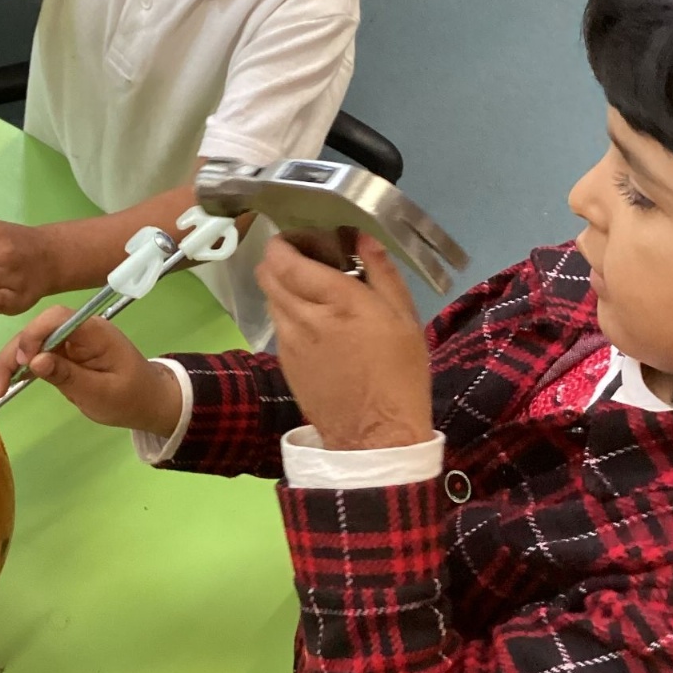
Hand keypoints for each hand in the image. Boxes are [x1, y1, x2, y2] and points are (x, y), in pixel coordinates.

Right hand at [0, 306, 183, 436]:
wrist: (147, 401)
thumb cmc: (131, 396)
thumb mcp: (102, 392)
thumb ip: (69, 375)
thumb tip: (36, 362)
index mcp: (91, 330)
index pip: (55, 319)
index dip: (34, 335)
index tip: (25, 361)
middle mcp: (72, 332)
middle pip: (31, 334)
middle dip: (7, 359)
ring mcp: (62, 344)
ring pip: (23, 349)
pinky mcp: (55, 357)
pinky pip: (26, 362)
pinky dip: (7, 375)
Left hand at [258, 233, 433, 450]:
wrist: (376, 436)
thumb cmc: (399, 374)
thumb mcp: (404, 317)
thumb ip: (381, 272)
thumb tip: (361, 237)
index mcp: (338, 300)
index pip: (286, 259)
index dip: (285, 242)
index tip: (305, 238)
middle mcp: (304, 316)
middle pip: (267, 273)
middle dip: (279, 259)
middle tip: (305, 260)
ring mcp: (288, 340)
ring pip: (269, 297)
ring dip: (282, 285)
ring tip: (312, 291)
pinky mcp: (283, 361)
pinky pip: (277, 323)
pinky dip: (287, 312)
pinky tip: (313, 322)